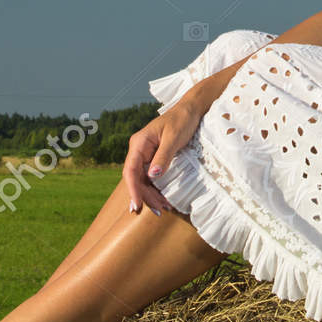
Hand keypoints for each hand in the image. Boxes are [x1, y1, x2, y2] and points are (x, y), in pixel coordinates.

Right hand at [122, 98, 202, 215]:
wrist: (191, 110)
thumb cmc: (182, 120)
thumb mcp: (174, 138)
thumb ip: (163, 157)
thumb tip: (152, 176)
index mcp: (139, 143)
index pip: (130, 170)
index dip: (133, 189)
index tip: (137, 205)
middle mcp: (139, 150)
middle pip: (136, 178)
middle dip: (145, 196)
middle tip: (159, 211)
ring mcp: (146, 155)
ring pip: (143, 180)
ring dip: (151, 195)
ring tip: (163, 208)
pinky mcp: (154, 158)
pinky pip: (151, 177)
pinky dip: (156, 189)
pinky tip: (164, 199)